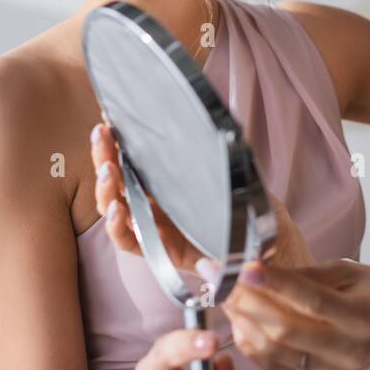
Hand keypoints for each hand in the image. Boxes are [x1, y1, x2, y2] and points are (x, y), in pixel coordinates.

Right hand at [90, 119, 315, 273]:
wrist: (267, 251)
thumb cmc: (251, 211)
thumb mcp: (238, 176)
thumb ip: (222, 157)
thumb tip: (216, 123)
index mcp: (167, 181)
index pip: (133, 158)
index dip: (117, 140)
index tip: (108, 118)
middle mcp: (154, 202)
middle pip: (116, 178)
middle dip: (104, 155)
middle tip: (101, 134)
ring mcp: (154, 226)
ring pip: (115, 207)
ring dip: (106, 189)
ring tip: (108, 169)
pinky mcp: (161, 251)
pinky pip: (130, 241)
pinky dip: (118, 227)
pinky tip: (118, 210)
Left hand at [224, 259, 369, 369]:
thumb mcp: (356, 272)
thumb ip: (311, 275)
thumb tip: (263, 270)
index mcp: (363, 317)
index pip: (312, 301)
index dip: (275, 284)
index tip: (243, 266)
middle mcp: (347, 349)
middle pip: (285, 330)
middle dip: (245, 301)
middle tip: (220, 276)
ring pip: (273, 351)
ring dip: (241, 322)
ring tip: (224, 295)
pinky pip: (274, 366)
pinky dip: (250, 343)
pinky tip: (240, 320)